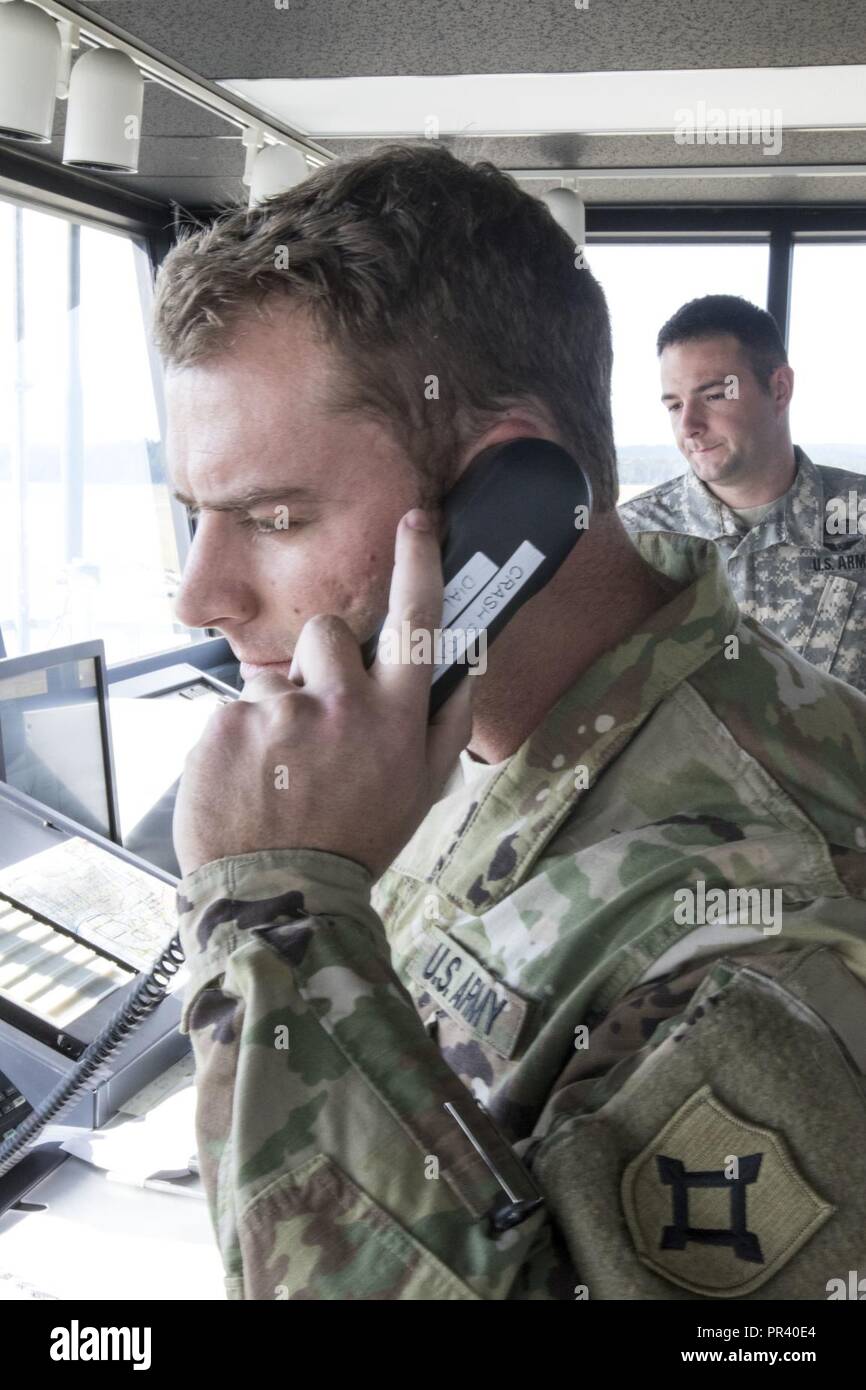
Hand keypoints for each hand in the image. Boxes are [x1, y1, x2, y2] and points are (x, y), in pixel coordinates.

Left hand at [173, 509, 473, 878]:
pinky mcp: (227, 726)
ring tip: (277, 772)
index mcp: (396, 718)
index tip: (415, 520)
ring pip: (273, 678)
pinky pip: (233, 712)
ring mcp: (282, 713)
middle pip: (326, 631)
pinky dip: (237, 742)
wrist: (279, 898)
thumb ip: (447, 725)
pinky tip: (247, 783)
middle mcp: (342, 705)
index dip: (418, 564)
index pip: (415, 624)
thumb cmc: (354, 843)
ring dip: (275, 712)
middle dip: (319, 660)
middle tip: (314, 720)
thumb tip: (466, 668)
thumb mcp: (420, 793)